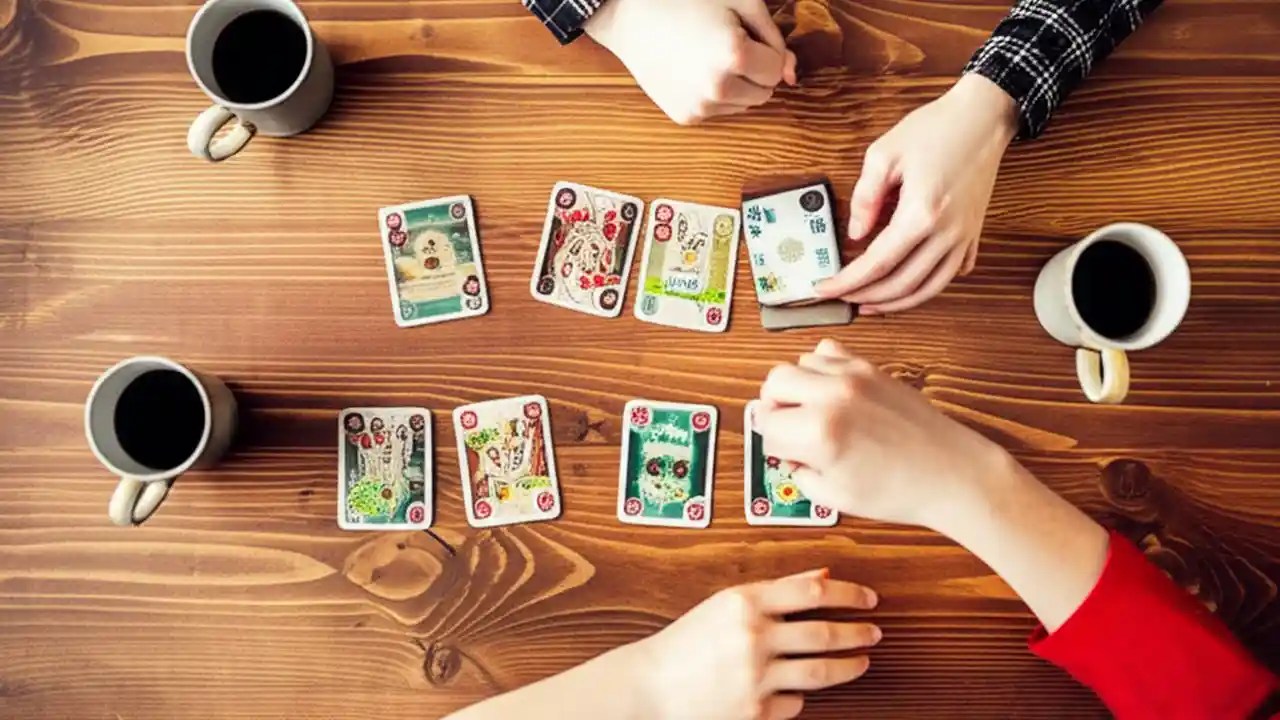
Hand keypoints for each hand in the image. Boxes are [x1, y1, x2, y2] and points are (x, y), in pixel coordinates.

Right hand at [584, 0, 796, 124]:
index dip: (766, 50)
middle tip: (725, 45)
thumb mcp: (739, 0)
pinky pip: (719, 111)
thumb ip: (774, 36)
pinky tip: (693, 72)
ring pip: (744, 105)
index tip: (743, 34)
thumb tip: (791, 74)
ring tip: (708, 58)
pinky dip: (715, 95)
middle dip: (755, 72)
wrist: (629, 18)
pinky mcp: (686, 117)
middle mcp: (719, 89)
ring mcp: (701, 107)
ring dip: (737, 85)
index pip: (776, 70)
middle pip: (764, 93)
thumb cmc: (685, 1)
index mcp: (735, 56)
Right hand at [632, 569, 879, 719]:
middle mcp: (752, 638)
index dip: (849, 594)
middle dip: (857, 633)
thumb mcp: (728, 604)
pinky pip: (795, 703)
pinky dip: (801, 696)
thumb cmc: (688, 642)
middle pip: (823, 633)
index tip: (869, 598)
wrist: (652, 686)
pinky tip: (801, 691)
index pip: (813, 591)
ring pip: (819, 672)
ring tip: (861, 662)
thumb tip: (824, 575)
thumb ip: (776, 590)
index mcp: (744, 602)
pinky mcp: (754, 712)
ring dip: (847, 667)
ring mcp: (755, 677)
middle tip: (874, 633)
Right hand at [757, 339, 1013, 528]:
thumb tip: (787, 454)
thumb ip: (799, 472)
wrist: (952, 474)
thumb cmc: (900, 491)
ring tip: (813, 413)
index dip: (775, 448)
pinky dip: (820, 370)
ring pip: (796, 364)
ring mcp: (852, 376)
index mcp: (819, 433)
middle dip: (775, 410)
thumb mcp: (834, 497)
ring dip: (796, 388)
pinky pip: (827, 352)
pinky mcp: (870, 368)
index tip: (790, 457)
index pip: (767, 427)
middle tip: (791, 432)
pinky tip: (832, 395)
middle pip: (773, 385)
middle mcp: (831, 395)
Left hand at [816, 74, 1019, 314]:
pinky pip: (953, 274)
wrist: (982, 117)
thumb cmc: (936, 128)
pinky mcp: (974, 233)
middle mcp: (947, 232)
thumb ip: (865, 197)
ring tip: (871, 302)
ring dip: (898, 303)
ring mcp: (964, 236)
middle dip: (867, 297)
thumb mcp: (883, 154)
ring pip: (930, 288)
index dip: (846, 282)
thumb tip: (856, 233)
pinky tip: (911, 286)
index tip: (825, 288)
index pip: (876, 263)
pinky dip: (928, 287)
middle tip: (842, 298)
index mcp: (921, 213)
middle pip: (902, 284)